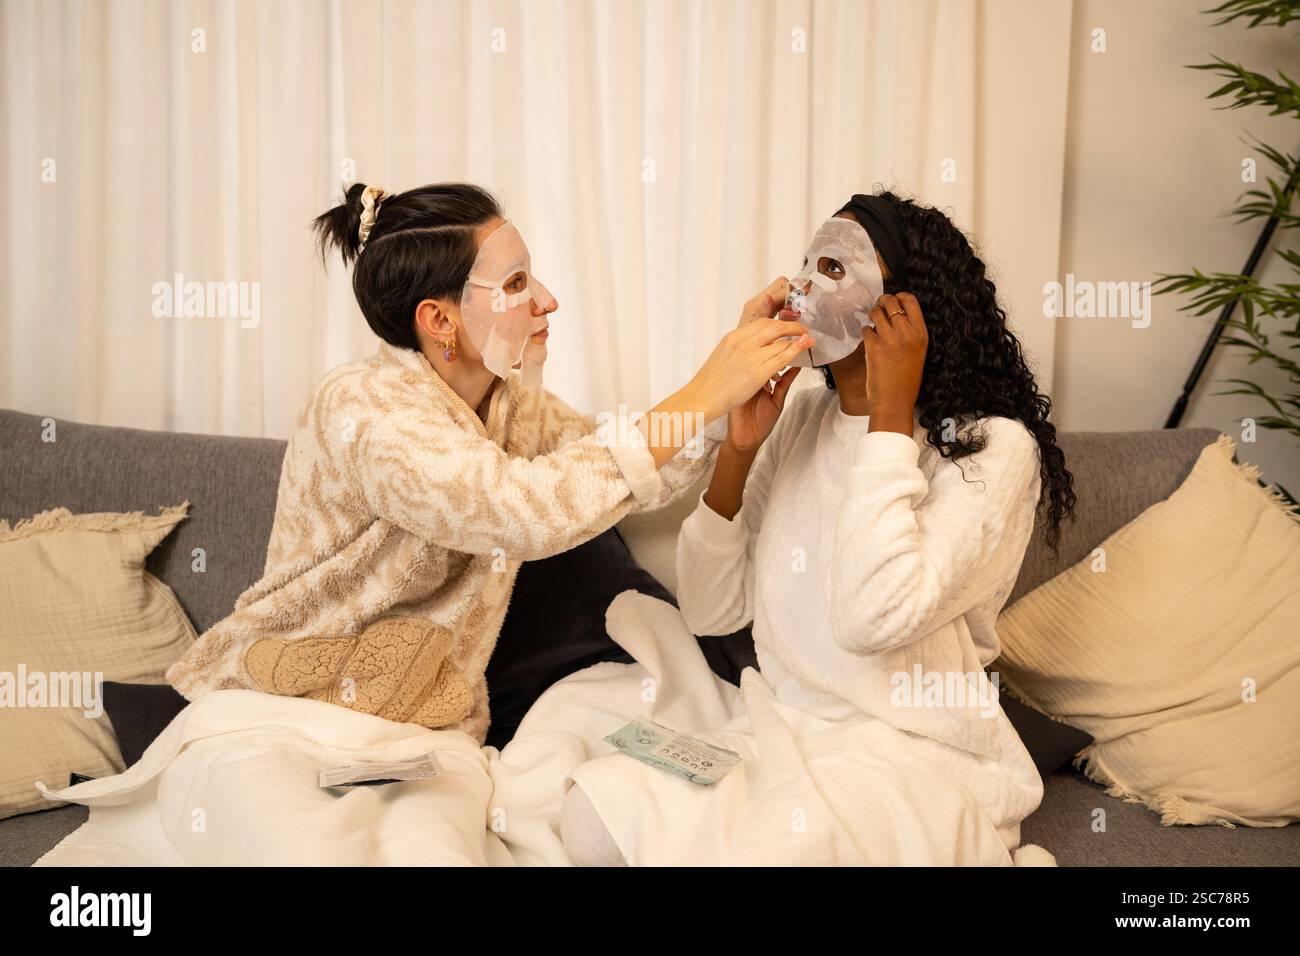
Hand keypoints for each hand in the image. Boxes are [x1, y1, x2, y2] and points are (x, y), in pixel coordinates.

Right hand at [684, 277, 813, 422]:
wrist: (701, 399)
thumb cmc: (710, 383)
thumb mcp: (724, 357)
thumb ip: (739, 348)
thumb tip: (753, 344)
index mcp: (733, 337)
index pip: (761, 321)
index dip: (777, 321)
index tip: (787, 323)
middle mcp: (742, 342)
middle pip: (773, 326)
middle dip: (791, 325)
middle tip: (802, 328)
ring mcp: (750, 356)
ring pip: (780, 339)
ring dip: (797, 336)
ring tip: (807, 338)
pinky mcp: (757, 372)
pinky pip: (783, 357)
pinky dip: (796, 350)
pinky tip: (804, 347)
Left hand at [863, 292, 926, 434]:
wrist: (895, 401)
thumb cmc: (907, 379)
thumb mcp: (918, 352)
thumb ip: (910, 332)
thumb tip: (896, 313)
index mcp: (921, 334)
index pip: (911, 301)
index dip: (899, 296)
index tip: (893, 299)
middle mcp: (907, 334)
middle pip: (891, 302)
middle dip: (882, 301)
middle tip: (878, 307)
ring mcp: (890, 340)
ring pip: (876, 313)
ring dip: (872, 315)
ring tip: (873, 323)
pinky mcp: (873, 348)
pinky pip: (866, 330)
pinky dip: (865, 333)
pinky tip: (869, 341)